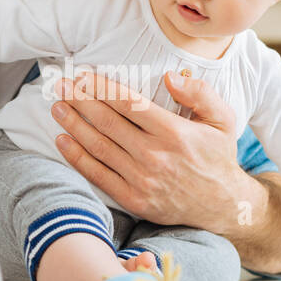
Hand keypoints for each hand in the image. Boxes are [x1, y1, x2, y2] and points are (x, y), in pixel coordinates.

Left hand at [50, 71, 250, 230]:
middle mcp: (155, 155)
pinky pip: (99, 175)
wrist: (222, 205)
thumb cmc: (219, 156)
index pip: (129, 103)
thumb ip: (201, 93)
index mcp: (174, 132)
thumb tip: (170, 76)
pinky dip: (77, 157)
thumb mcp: (223, 119)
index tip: (83, 75)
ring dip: (74, 125)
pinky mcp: (134, 199)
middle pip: (108, 122)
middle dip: (80, 100)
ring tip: (57, 107)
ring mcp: (142, 179)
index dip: (102, 87)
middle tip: (60, 85)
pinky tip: (62, 141)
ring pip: (99, 146)